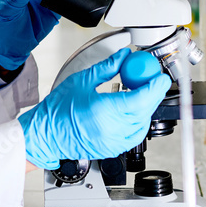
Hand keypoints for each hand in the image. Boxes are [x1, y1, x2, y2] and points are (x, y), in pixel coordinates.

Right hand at [18, 48, 171, 168]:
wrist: (45, 135)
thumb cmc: (56, 111)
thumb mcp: (81, 81)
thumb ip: (107, 68)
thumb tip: (123, 57)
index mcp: (103, 110)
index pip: (140, 99)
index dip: (155, 87)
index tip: (160, 77)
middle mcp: (110, 129)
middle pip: (145, 111)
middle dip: (154, 95)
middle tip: (155, 82)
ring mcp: (112, 142)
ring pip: (142, 124)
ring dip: (147, 108)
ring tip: (141, 94)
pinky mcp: (112, 149)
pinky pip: (135, 136)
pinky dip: (140, 123)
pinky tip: (135, 113)